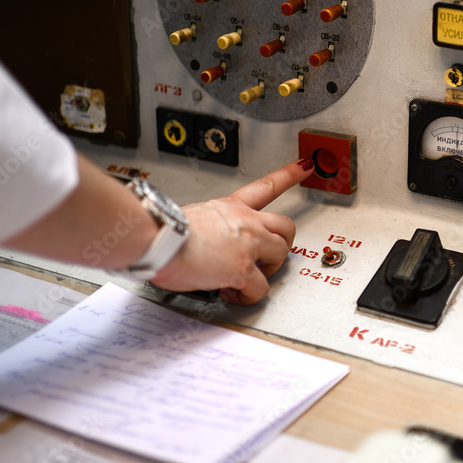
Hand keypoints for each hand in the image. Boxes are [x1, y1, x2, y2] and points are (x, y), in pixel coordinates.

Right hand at [149, 159, 314, 304]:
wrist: (156, 240)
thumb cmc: (163, 231)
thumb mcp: (191, 216)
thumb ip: (209, 225)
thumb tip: (202, 240)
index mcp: (231, 207)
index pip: (267, 186)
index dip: (289, 174)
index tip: (305, 166)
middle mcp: (245, 221)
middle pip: (286, 227)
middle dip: (282, 244)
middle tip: (267, 259)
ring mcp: (248, 244)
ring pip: (280, 256)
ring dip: (267, 272)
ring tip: (246, 279)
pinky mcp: (243, 269)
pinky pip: (260, 288)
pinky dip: (248, 296)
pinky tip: (232, 294)